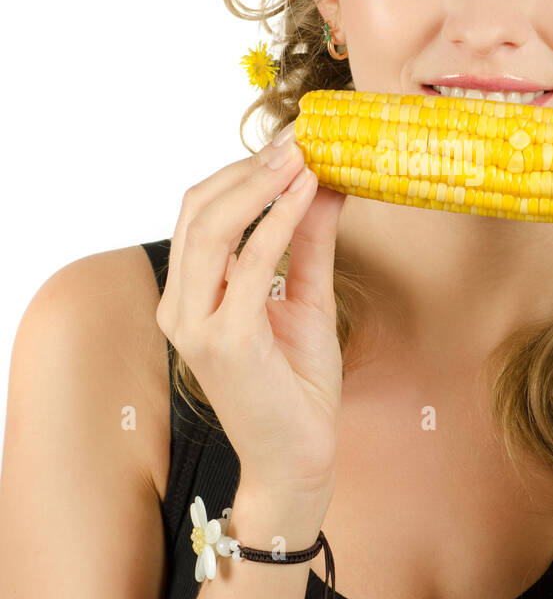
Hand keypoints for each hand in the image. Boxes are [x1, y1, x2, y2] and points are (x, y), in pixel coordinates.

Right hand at [155, 131, 345, 496]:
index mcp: (188, 296)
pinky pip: (250, 264)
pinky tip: (308, 193)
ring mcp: (197, 325)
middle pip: (198, 209)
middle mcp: (180, 307)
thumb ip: (309, 242)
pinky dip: (279, 221)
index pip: (199, 212)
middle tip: (299, 139)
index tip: (290, 140)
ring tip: (304, 155)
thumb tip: (326, 182)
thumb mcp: (307, 299)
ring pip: (213, 228)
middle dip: (249, 168)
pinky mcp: (227, 341)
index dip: (241, 170)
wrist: (299, 459)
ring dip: (261, 184)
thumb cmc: (297, 386)